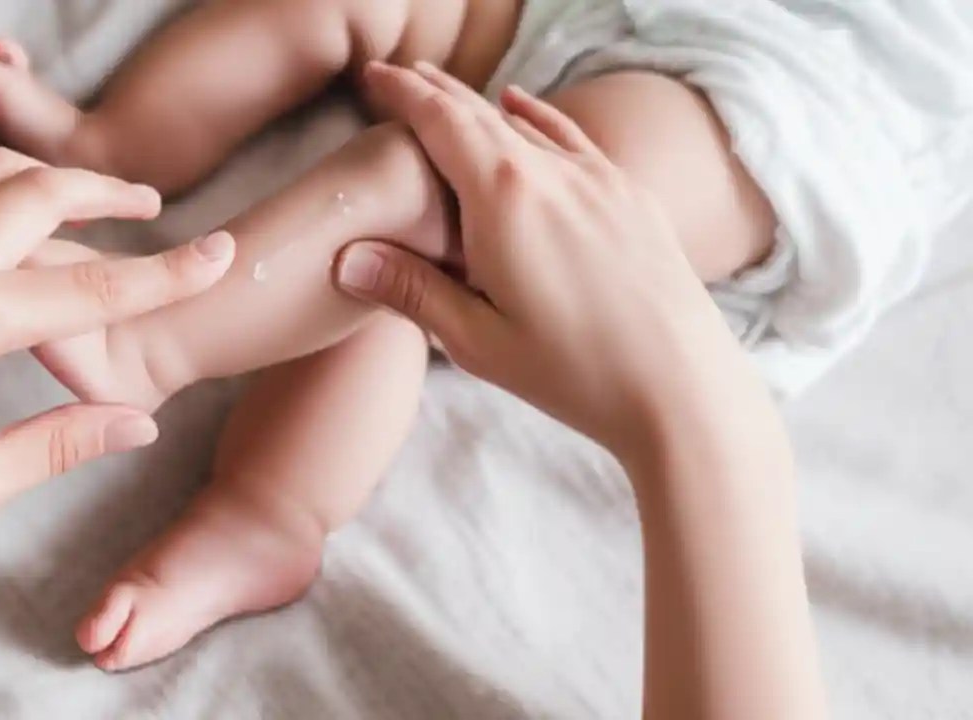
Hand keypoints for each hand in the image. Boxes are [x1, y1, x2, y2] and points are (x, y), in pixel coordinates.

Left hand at [0, 148, 235, 558]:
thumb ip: (59, 445)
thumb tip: (138, 421)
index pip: (93, 290)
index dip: (168, 275)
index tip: (222, 255)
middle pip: (44, 193)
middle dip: (111, 195)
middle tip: (153, 209)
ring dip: (53, 183)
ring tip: (96, 202)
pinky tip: (12, 226)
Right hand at [339, 62, 758, 456]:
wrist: (682, 386)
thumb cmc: (574, 372)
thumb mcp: (477, 341)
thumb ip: (412, 290)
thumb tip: (346, 259)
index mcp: (504, 198)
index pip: (440, 123)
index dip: (402, 94)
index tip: (373, 75)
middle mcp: (551, 171)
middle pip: (480, 113)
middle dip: (434, 91)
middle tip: (397, 75)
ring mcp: (598, 179)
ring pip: (525, 122)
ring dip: (479, 102)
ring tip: (447, 90)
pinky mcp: (630, 196)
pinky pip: (571, 138)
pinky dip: (537, 116)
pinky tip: (521, 106)